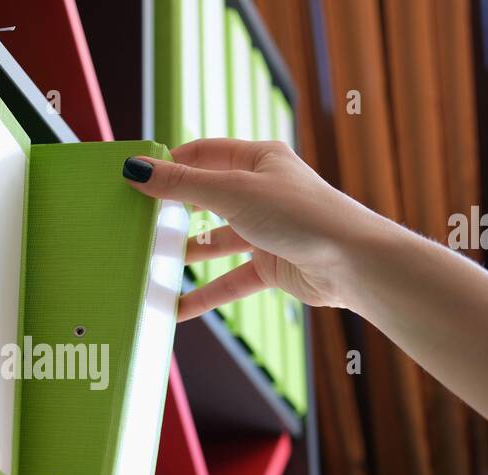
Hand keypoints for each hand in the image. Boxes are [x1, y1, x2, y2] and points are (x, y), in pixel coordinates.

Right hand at [123, 138, 387, 319]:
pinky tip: (177, 308)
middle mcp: (263, 191)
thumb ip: (183, 185)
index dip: (169, 163)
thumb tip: (136, 169)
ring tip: (150, 265)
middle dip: (174, 211)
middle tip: (137, 222)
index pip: (203, 153)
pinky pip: (230, 280)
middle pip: (207, 198)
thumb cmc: (301, 214)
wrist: (352, 262)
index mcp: (259, 158)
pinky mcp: (272, 266)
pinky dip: (206, 294)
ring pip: (216, 242)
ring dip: (186, 255)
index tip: (134, 179)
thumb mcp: (233, 193)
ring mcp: (267, 230)